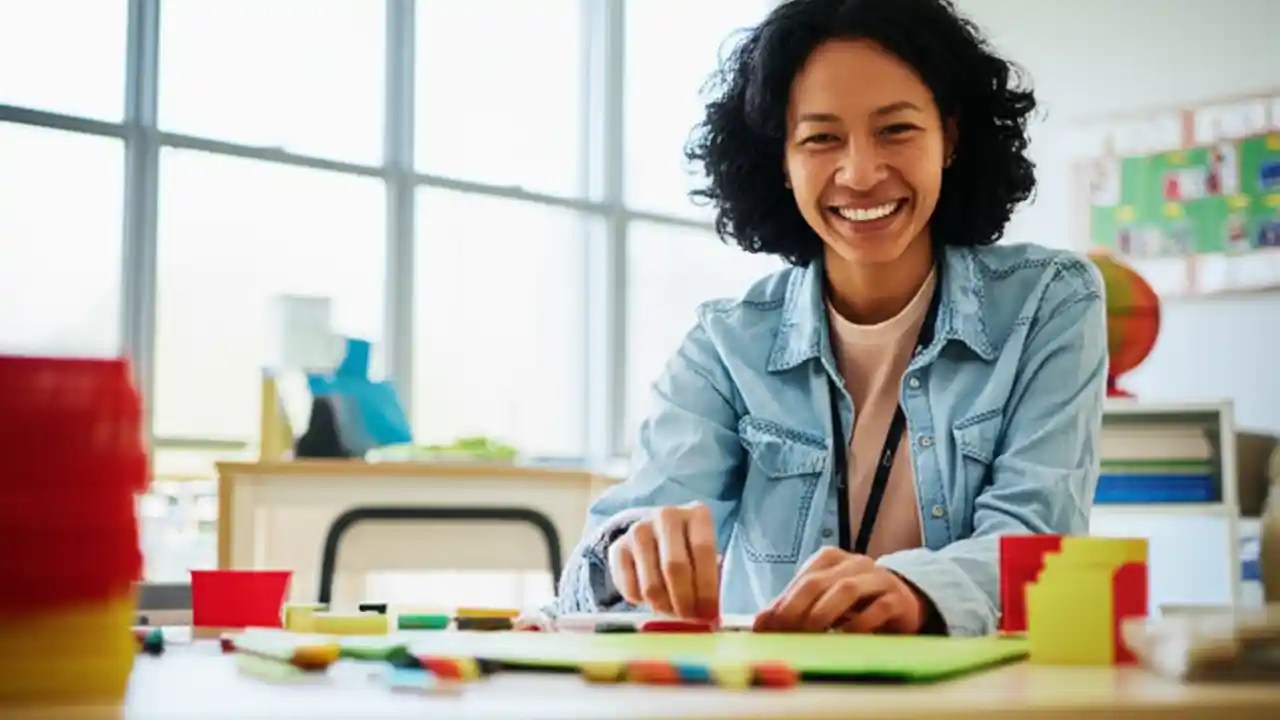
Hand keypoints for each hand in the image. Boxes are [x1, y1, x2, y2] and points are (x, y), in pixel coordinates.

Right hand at [607, 502, 719, 620]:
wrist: (653, 536)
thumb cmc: (690, 553)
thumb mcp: (706, 559)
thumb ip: (711, 583)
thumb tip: (710, 618)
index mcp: (697, 514)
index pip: (703, 550)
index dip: (707, 587)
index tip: (708, 614)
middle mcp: (667, 516)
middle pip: (675, 567)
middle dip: (684, 601)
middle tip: (689, 619)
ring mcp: (639, 530)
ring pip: (651, 585)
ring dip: (663, 607)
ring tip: (672, 610)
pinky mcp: (618, 548)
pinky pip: (630, 589)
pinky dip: (642, 603)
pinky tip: (652, 597)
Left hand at [753, 547, 928, 633]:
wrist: (905, 603)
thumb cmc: (857, 604)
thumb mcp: (824, 602)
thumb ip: (794, 609)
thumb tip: (760, 623)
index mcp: (831, 559)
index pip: (802, 578)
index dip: (782, 602)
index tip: (767, 626)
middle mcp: (854, 563)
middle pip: (819, 581)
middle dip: (797, 607)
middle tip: (786, 631)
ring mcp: (878, 578)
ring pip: (846, 589)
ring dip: (823, 613)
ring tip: (811, 633)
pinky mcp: (897, 599)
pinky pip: (876, 609)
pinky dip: (857, 625)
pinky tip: (844, 638)